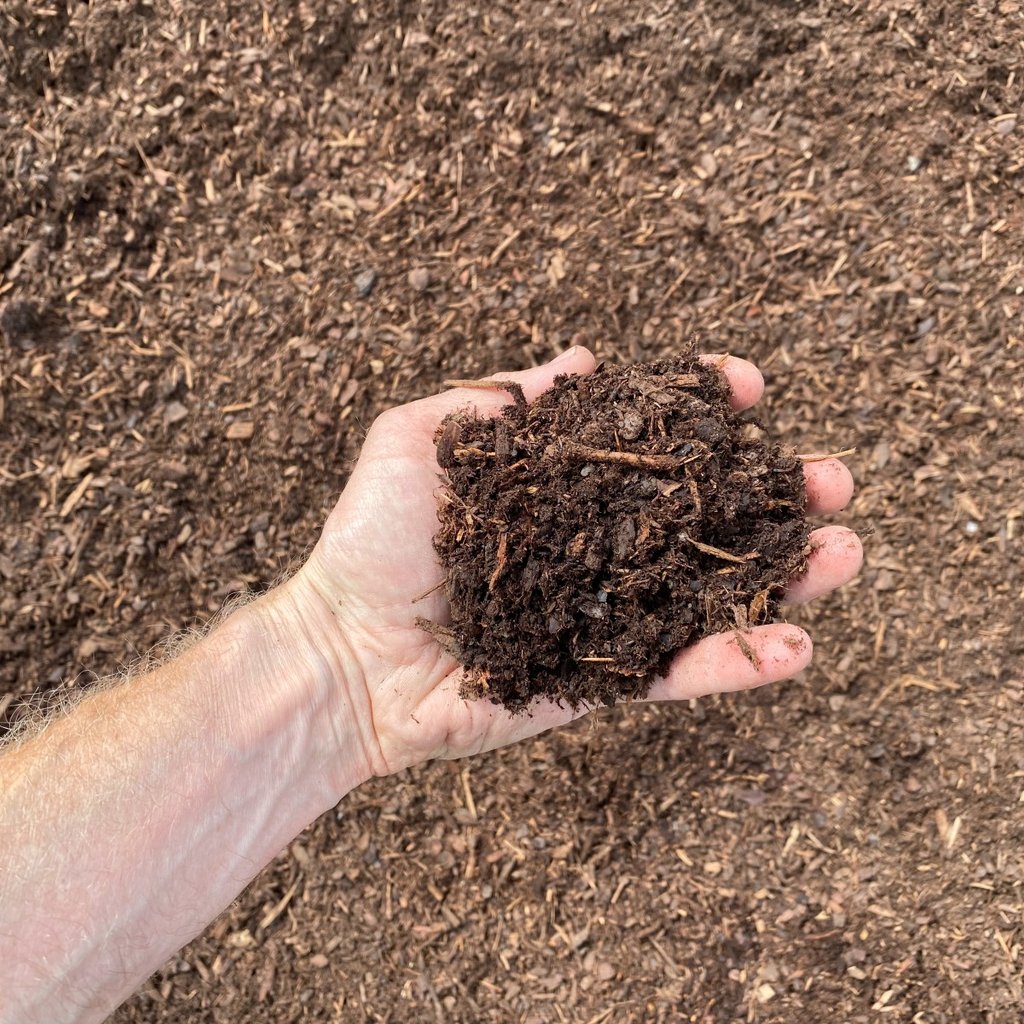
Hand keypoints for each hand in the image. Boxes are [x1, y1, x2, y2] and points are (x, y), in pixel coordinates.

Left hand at [294, 348, 861, 777]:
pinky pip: (676, 671)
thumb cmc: (370, 540)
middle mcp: (591, 547)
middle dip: (767, 493)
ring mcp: (602, 614)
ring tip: (846, 550)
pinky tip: (796, 645)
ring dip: (782, 574)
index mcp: (557, 488)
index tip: (744, 387)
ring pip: (706, 592)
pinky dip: (737, 663)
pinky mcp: (599, 681)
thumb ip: (503, 399)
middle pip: (697, 517)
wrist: (342, 652)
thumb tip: (583, 359)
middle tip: (827, 476)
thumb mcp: (421, 439)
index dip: (698, 413)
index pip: (645, 443)